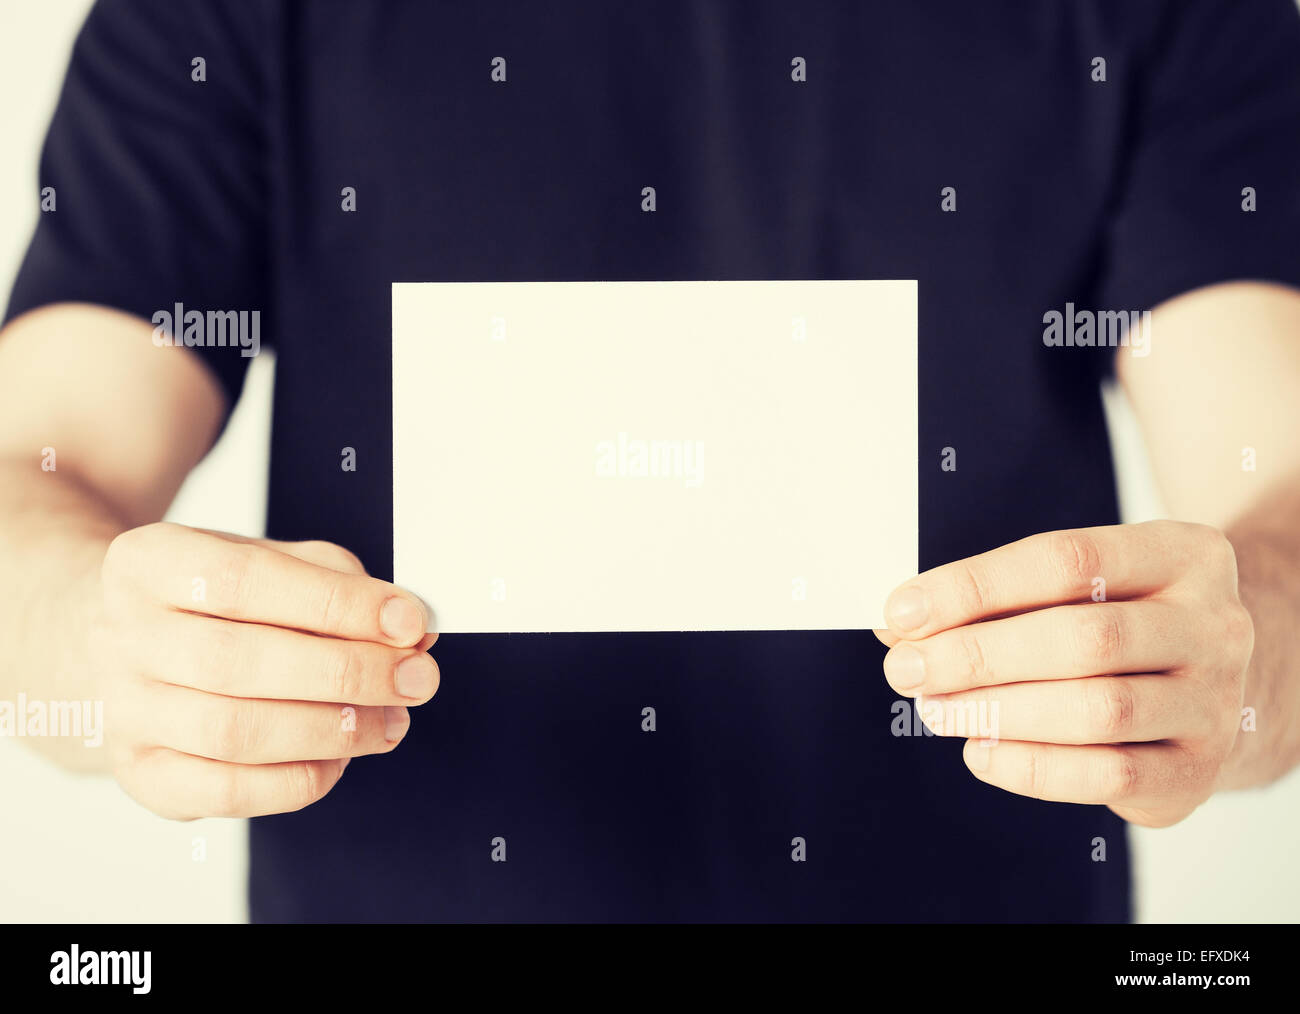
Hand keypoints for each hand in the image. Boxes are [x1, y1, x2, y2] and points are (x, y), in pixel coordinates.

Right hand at [95, 522, 438, 819]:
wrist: (126, 644)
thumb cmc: (213, 600)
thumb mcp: (270, 562)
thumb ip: (340, 585)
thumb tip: (411, 630)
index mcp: (148, 563)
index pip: (246, 579)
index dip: (338, 604)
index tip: (408, 622)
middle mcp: (122, 637)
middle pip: (238, 662)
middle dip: (348, 673)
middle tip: (416, 678)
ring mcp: (125, 712)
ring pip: (235, 733)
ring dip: (333, 731)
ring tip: (390, 720)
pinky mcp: (143, 775)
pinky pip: (229, 792)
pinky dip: (301, 779)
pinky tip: (340, 757)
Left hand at [876, 521, 1253, 826]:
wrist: (1208, 689)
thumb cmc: (1119, 623)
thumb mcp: (1072, 590)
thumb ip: (992, 602)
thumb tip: (900, 626)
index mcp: (1179, 554)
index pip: (1066, 560)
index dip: (975, 586)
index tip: (903, 611)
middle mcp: (1212, 624)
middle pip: (1085, 638)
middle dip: (979, 656)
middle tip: (907, 670)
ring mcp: (1212, 701)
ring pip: (1100, 710)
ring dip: (999, 712)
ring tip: (935, 710)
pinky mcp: (1196, 771)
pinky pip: (1108, 776)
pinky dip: (1032, 768)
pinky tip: (981, 752)